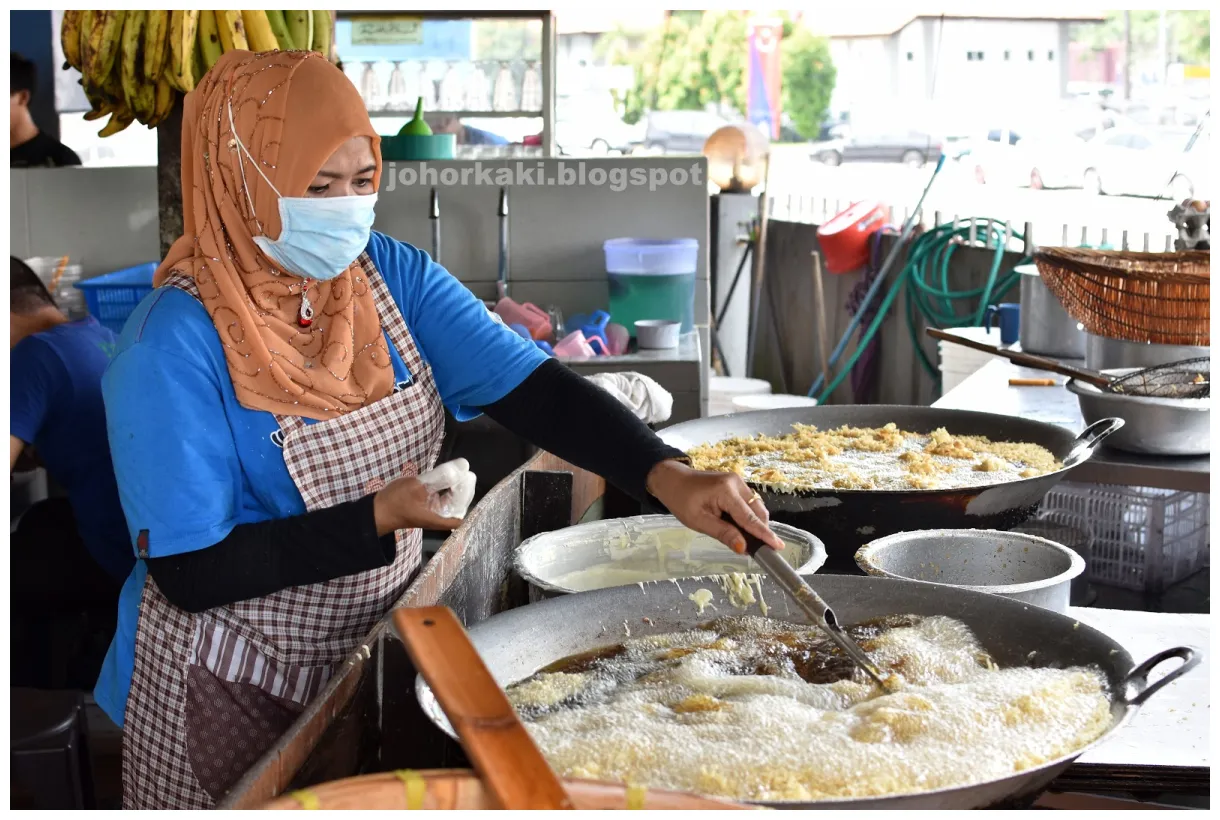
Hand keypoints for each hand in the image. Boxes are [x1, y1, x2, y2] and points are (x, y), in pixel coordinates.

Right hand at [372, 459, 476, 535]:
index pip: (462, 514)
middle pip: (459, 504)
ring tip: (458, 470)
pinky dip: (446, 487)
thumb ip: (440, 478)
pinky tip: (446, 475)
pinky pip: (442, 496)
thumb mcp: (418, 486)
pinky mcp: (428, 506)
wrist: (378, 509)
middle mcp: (440, 517)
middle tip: (464, 471)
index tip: (467, 481)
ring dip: (455, 486)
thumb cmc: (397, 501)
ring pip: (451, 499)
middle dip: (463, 488)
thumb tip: (461, 467)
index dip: (468, 498)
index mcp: (440, 518)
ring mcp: (434, 512)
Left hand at [645, 459, 783, 554]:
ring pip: (756, 507)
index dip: (764, 534)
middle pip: (758, 511)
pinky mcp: (737, 484)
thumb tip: (744, 548)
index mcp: (726, 491)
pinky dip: (748, 516)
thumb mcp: (698, 521)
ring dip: (755, 524)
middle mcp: (737, 483)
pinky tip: (740, 528)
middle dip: (761, 530)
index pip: (749, 518)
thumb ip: (723, 533)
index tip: (778, 547)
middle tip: (759, 550)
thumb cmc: (681, 500)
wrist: (672, 479)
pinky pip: (749, 503)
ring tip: (746, 540)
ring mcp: (738, 481)